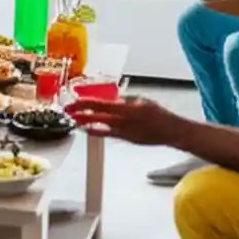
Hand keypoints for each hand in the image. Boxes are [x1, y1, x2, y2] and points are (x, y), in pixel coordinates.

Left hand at [65, 97, 183, 145]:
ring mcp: (123, 132)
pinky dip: (97, 131)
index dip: (86, 104)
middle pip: (96, 117)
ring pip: (99, 127)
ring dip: (86, 123)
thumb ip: (124, 100)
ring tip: (74, 120)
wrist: (170, 131)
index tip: (74, 101)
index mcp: (126, 108)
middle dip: (80, 114)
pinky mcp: (125, 139)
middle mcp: (122, 121)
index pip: (101, 105)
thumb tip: (111, 99)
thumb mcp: (141, 100)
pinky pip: (107, 134)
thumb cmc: (158, 113)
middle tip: (68, 111)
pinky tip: (88, 130)